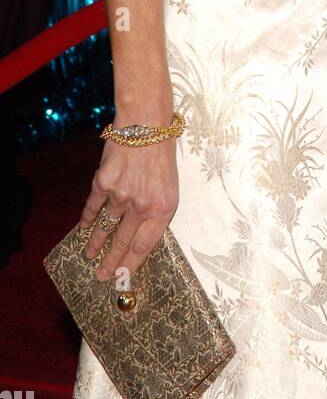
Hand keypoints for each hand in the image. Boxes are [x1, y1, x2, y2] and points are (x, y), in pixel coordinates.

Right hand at [78, 131, 178, 282]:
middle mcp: (141, 206)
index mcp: (163, 208)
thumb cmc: (162, 152)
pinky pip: (93, 207)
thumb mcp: (170, 184)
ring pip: (105, 227)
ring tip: (90, 256)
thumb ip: (156, 210)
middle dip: (112, 262)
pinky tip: (85, 228)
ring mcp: (120, 195)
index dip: (132, 263)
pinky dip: (88, 219)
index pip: (145, 245)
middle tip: (103, 276)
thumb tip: (140, 235)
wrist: (147, 122)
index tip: (124, 275)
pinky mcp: (103, 183)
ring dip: (96, 244)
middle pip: (123, 242)